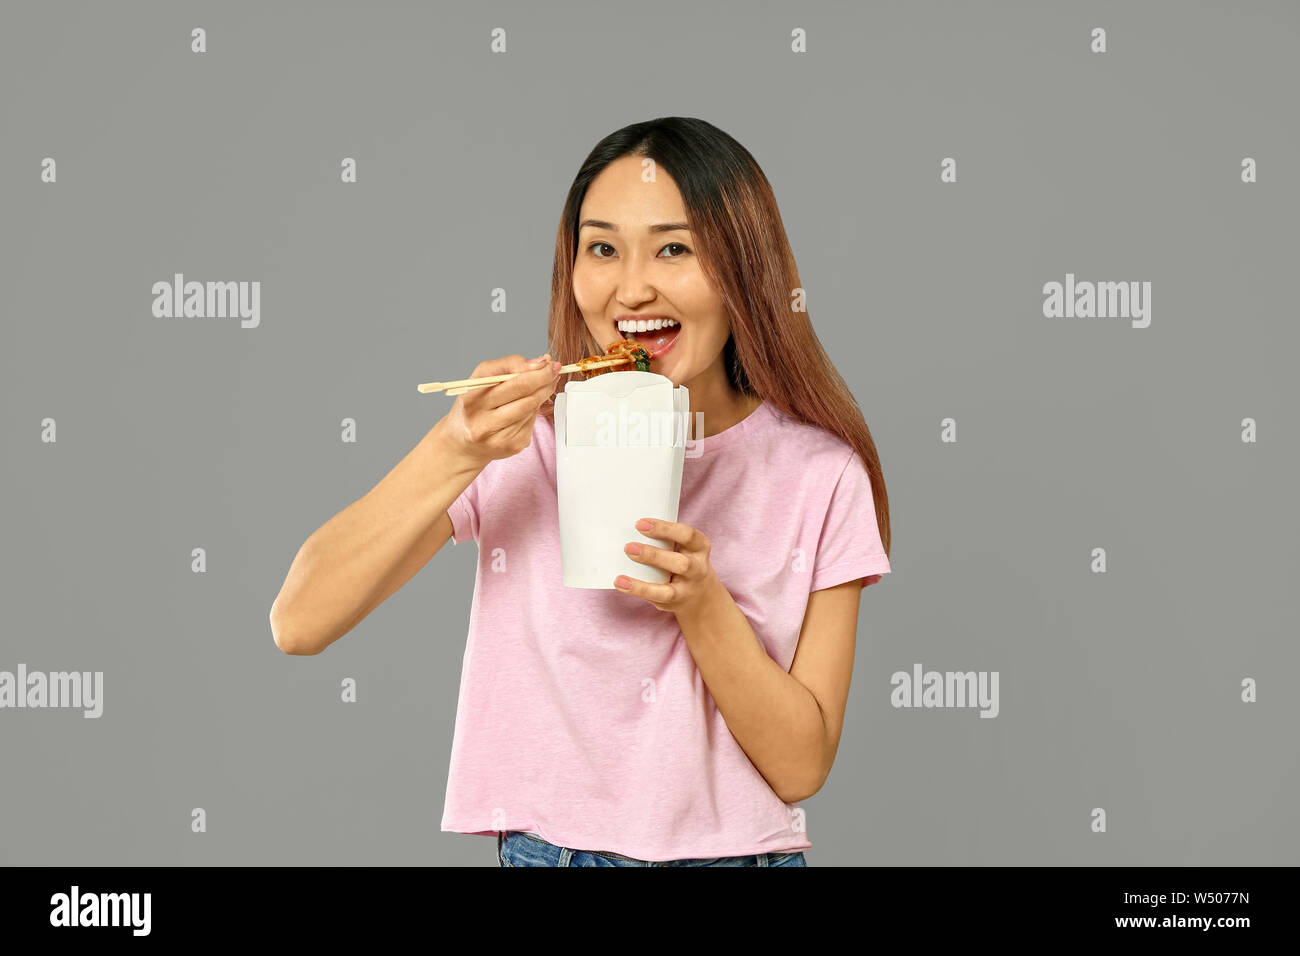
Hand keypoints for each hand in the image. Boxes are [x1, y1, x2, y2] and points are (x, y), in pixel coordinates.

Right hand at [439, 353, 560, 468]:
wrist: (463, 442)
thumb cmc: (473, 405)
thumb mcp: (480, 378)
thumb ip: (507, 366)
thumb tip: (538, 363)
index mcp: (472, 401)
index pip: (513, 384)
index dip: (536, 372)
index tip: (547, 362)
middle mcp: (483, 423)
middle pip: (526, 398)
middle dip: (545, 381)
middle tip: (554, 369)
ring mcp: (499, 438)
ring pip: (532, 409)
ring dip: (542, 394)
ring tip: (543, 384)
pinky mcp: (512, 446)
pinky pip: (532, 422)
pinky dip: (533, 410)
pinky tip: (526, 406)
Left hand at [615, 517, 721, 615]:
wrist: (701, 594)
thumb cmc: (684, 561)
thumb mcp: (684, 546)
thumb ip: (665, 539)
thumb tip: (628, 531)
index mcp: (700, 547)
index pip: (687, 535)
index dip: (664, 529)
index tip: (640, 524)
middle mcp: (698, 568)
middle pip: (681, 563)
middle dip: (653, 555)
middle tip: (628, 547)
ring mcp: (687, 588)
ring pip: (669, 588)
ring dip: (644, 581)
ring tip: (623, 572)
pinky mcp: (675, 602)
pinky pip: (657, 597)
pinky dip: (638, 590)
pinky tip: (621, 583)